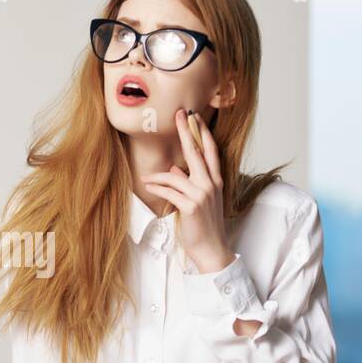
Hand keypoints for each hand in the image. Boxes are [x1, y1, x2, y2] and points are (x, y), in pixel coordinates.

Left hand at [141, 108, 231, 270]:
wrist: (212, 248)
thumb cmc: (204, 225)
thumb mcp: (200, 200)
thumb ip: (189, 182)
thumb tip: (175, 169)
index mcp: (215, 181)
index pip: (211, 151)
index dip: (203, 132)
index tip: (195, 116)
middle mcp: (211, 184)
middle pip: (197, 152)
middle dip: (187, 131)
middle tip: (179, 114)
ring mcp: (202, 195)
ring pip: (176, 175)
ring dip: (158, 176)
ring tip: (145, 178)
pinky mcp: (191, 206)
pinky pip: (169, 191)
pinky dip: (157, 187)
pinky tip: (148, 186)